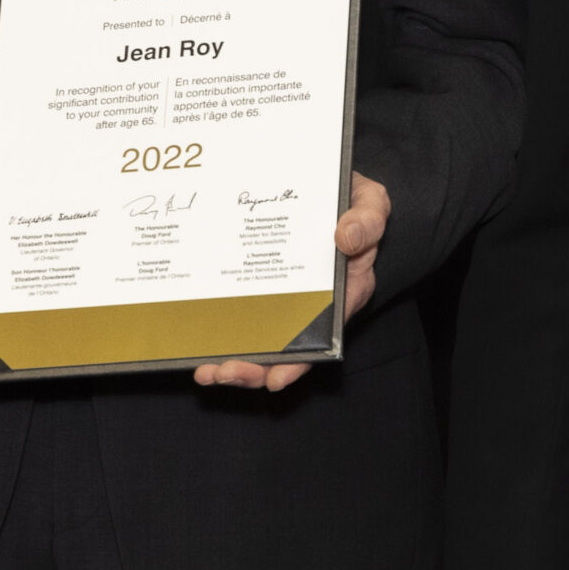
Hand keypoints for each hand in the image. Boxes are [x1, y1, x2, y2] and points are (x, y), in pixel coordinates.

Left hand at [192, 172, 390, 391]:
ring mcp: (284, 298)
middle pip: (283, 352)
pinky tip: (196, 338)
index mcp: (343, 293)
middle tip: (220, 373)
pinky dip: (219, 330)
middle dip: (251, 370)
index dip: (298, 363)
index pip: (321, 340)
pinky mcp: (260, 285)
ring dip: (230, 361)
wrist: (332, 190)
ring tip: (204, 371)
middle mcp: (312, 305)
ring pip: (257, 342)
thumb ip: (368, 220)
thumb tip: (347, 237)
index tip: (274, 379)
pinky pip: (240, 314)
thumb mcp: (372, 204)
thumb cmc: (355, 204)